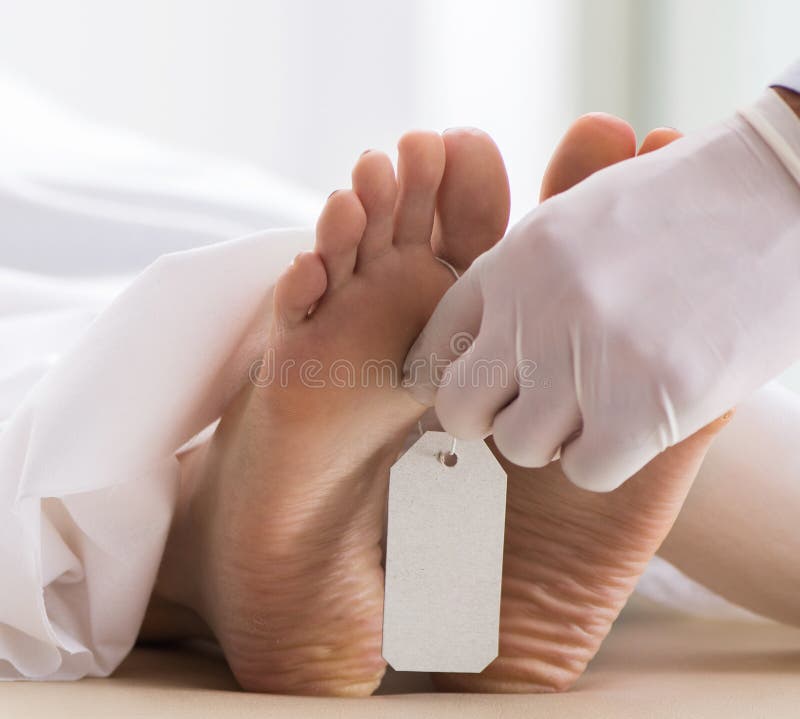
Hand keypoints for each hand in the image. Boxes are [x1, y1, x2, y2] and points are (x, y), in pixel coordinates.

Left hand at [404, 90, 799, 490]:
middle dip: (489, 420)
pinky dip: (606, 457)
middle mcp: (533, 311)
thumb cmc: (680, 211)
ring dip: (555, 439)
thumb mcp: (577, 224)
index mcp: (510, 264)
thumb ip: (520, 284)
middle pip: (459, 409)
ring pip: (520, 447)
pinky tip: (638, 421)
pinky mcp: (645, 404)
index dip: (451, 378)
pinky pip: (585, 468)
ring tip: (599, 406)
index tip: (480, 391)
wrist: (783, 192)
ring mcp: (585, 358)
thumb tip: (482, 350)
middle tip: (534, 410)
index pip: (433, 348)